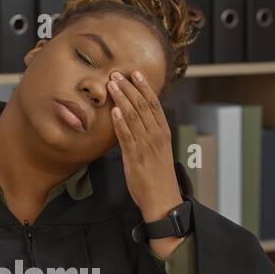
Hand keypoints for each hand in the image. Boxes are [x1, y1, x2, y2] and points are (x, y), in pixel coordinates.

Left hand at [108, 70, 187, 258]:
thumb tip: (134, 122)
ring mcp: (146, 146)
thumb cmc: (158, 177)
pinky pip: (127, 137)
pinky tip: (113, 111)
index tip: (134, 74)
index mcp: (163, 133)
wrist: (162, 200)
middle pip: (143, 106)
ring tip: (111, 85)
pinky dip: (120, 123)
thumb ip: (148, 135)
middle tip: (117, 74)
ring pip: (134, 117)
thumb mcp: (157, 151)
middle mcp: (156, 136)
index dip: (144, 87)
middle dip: (129, 88)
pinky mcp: (136, 158)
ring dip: (122, 99)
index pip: (154, 104)